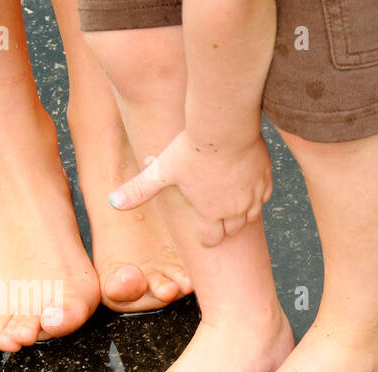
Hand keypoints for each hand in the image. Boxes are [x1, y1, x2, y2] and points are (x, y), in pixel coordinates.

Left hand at [109, 129, 271, 245]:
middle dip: (225, 227)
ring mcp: (253, 195)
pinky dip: (257, 195)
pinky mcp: (265, 178)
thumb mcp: (161, 169)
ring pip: (252, 216)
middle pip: (233, 229)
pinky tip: (248, 187)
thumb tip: (112, 202)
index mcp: (209, 213)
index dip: (206, 239)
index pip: (212, 238)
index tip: (204, 237)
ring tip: (234, 206)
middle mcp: (234, 210)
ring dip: (242, 214)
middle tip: (218, 220)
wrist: (223, 125)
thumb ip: (139, 189)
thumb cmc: (190, 148)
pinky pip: (264, 196)